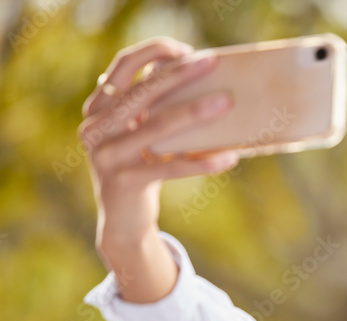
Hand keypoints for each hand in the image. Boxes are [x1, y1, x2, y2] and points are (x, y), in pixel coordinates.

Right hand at [78, 36, 239, 253]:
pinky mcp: (125, 182)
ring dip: (194, 112)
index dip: (152, 53)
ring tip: (225, 102)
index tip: (186, 50)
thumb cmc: (139, 170)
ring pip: (157, 127)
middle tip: (212, 63)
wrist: (123, 223)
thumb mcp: (138, 136)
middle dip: (179, 74)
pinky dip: (202, 162)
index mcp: (98, 110)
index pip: (122, 67)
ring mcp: (107, 156)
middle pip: (141, 92)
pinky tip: (229, 157)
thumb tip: (193, 76)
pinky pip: (170, 167)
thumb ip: (150, 109)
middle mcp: (95, 129)